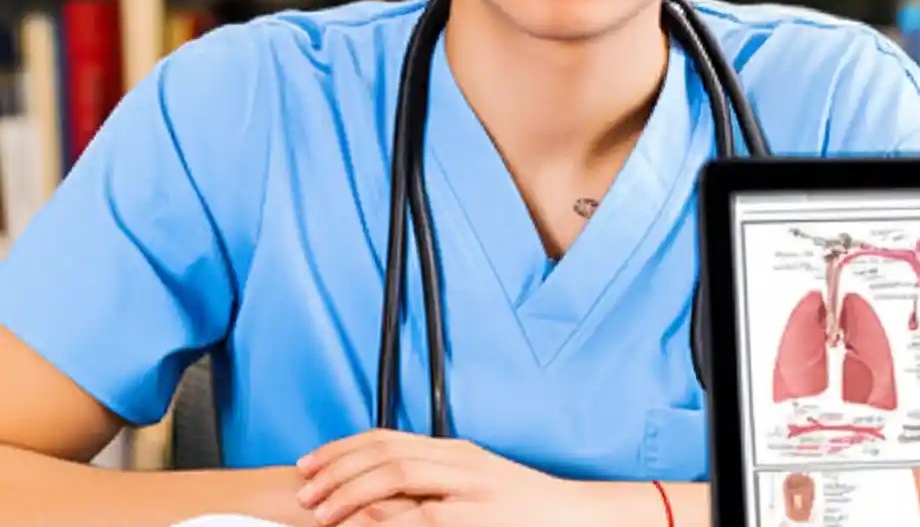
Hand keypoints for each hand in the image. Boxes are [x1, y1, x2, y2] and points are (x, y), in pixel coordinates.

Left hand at [293, 429, 595, 525]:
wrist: (575, 519)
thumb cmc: (525, 510)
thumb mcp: (477, 484)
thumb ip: (436, 480)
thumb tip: (383, 491)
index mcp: (455, 451)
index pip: (387, 439)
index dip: (341, 449)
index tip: (309, 465)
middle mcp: (459, 461)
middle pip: (384, 453)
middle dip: (336, 471)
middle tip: (304, 494)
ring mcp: (468, 487)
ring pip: (395, 479)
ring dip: (350, 497)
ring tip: (321, 515)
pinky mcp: (473, 517)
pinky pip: (418, 516)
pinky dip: (383, 522)